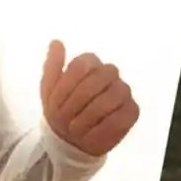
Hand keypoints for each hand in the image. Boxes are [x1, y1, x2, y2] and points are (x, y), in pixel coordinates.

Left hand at [40, 40, 139, 156]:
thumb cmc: (60, 110)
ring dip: (89, 115)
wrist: (68, 139)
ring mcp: (123, 91)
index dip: (67, 87)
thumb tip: (56, 42)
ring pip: (113, 95)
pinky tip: (89, 134)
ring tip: (75, 128)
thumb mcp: (49, 89)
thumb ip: (53, 65)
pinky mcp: (132, 111)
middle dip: (79, 101)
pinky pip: (122, 116)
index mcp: (89, 64)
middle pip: (99, 78)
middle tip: (65, 119)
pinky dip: (101, 128)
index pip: (81, 65)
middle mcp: (109, 74)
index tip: (55, 104)